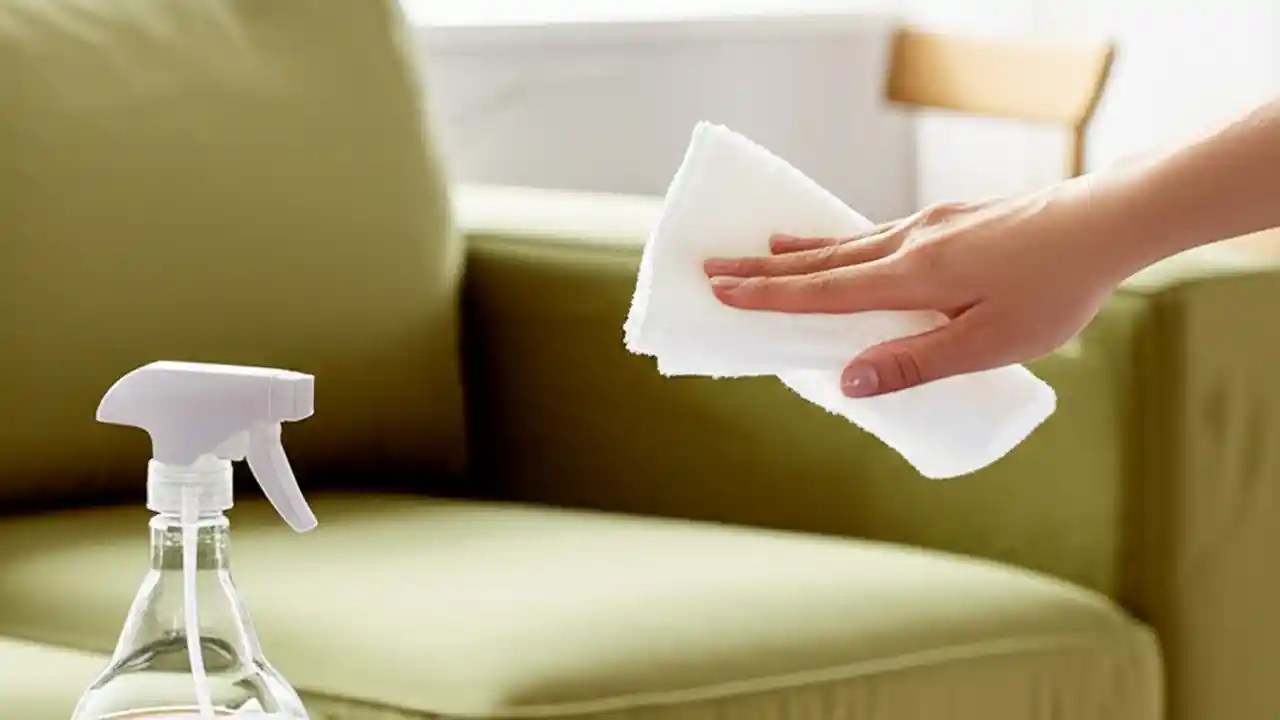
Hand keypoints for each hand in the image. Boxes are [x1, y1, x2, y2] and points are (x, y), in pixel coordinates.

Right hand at [703, 179, 1129, 396]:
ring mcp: (933, 224)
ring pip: (851, 240)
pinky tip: (852, 243)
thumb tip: (847, 382)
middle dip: (767, 268)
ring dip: (804, 249)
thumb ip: (914, 362)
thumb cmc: (1053, 289)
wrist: (1105, 222)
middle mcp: (912, 243)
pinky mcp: (954, 218)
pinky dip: (848, 240)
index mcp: (912, 276)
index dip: (769, 295)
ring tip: (767, 247)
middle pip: (823, 258)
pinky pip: (881, 231)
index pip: (822, 290)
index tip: (720, 291)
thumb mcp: (986, 342)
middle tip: (716, 265)